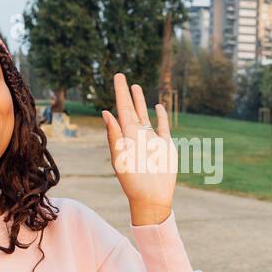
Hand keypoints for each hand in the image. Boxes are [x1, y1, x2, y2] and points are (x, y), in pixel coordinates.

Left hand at [100, 72, 175, 225]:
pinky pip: (163, 126)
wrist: (151, 196)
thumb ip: (114, 134)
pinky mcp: (165, 144)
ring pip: (145, 115)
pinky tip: (158, 105)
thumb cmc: (133, 180)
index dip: (120, 92)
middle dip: (127, 93)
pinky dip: (161, 115)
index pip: (121, 109)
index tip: (117, 76)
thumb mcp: (120, 156)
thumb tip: (106, 112)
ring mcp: (151, 138)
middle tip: (122, 76)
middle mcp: (137, 135)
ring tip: (136, 87)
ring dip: (141, 101)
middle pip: (131, 109)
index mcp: (125, 136)